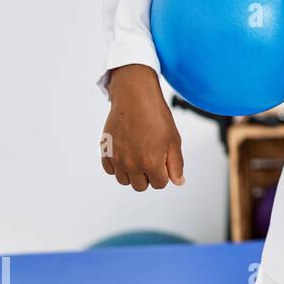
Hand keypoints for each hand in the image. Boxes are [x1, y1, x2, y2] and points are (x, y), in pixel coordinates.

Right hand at [100, 64, 184, 191]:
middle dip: (148, 176)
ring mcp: (116, 158)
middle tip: (151, 157)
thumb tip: (179, 182)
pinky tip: (126, 153)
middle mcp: (131, 164)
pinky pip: (109, 170)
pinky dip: (117, 166)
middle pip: (140, 186)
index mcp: (151, 163)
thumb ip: (176, 164)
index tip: (163, 160)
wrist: (135, 97)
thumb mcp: (174, 140)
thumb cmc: (156, 115)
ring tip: (138, 155)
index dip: (164, 173)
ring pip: (124, 180)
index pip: (159, 184)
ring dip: (132, 173)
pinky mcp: (105, 151)